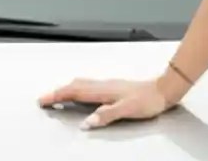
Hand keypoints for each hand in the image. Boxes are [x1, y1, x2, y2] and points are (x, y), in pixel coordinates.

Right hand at [38, 76, 180, 129]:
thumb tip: (87, 123)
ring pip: (82, 84)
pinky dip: (78, 89)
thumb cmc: (149, 100)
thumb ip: (106, 115)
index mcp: (104, 90)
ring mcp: (109, 85)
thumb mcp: (128, 109)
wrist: (164, 89)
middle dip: (58, 92)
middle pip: (75, 86)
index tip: (43, 100)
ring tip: (57, 96)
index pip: (75, 92)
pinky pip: (90, 86)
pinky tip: (82, 93)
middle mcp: (104, 85)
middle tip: (44, 99)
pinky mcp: (114, 87)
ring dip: (67, 89)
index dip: (57, 96)